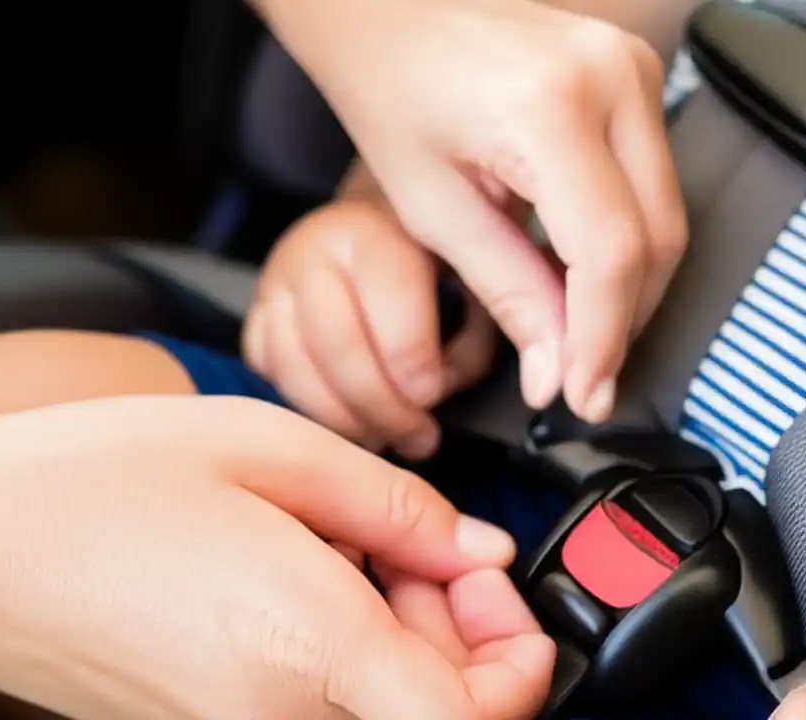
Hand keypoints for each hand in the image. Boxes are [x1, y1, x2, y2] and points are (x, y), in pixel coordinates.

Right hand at [0, 396, 552, 719]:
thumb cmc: (94, 486)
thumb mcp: (269, 449)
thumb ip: (399, 508)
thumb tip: (479, 549)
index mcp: (307, 646)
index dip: (519, 661)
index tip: (491, 586)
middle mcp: (279, 719)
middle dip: (468, 642)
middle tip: (430, 555)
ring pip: (389, 718)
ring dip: (412, 651)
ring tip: (358, 556)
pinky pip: (327, 712)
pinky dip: (354, 662)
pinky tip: (315, 586)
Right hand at [246, 168, 496, 458]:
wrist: (375, 223)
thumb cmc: (440, 258)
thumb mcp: (484, 273)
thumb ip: (515, 316)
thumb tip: (549, 379)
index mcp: (378, 232)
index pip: (394, 314)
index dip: (419, 368)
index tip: (436, 396)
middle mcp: (314, 250)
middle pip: (341, 354)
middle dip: (386, 409)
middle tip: (422, 437)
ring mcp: (276, 284)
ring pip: (300, 375)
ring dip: (348, 420)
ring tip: (389, 436)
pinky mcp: (256, 317)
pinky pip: (272, 381)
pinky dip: (311, 410)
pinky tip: (351, 418)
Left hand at [256, 0, 688, 422]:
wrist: (393, 12)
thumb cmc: (393, 93)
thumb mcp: (434, 209)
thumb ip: (509, 293)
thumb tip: (558, 375)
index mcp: (548, 107)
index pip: (609, 250)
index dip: (602, 337)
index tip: (583, 393)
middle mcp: (611, 78)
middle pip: (656, 238)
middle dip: (620, 322)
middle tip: (579, 379)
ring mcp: (634, 69)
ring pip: (667, 218)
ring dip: (628, 289)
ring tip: (574, 332)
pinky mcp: (639, 75)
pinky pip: (656, 183)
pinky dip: (627, 242)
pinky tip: (583, 277)